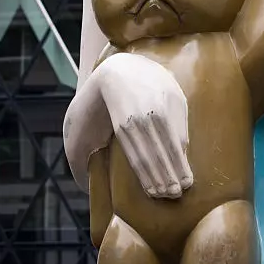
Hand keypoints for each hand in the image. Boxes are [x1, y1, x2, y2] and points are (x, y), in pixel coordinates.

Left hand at [65, 52, 191, 198]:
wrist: (125, 67)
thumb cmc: (100, 102)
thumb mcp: (82, 122)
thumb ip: (79, 152)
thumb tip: (81, 184)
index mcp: (122, 121)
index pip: (139, 157)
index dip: (149, 178)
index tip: (156, 194)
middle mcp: (144, 113)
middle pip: (158, 152)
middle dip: (167, 177)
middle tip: (172, 195)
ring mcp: (162, 104)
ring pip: (172, 142)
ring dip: (178, 166)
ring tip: (184, 185)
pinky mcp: (176, 98)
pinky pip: (181, 129)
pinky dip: (182, 149)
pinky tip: (184, 163)